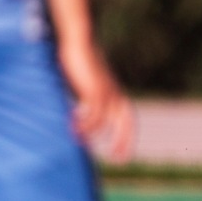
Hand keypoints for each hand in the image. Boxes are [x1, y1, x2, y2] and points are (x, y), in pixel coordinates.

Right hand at [59, 38, 135, 162]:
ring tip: (81, 142)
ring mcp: (105, 90)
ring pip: (107, 119)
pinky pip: (92, 112)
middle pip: (126, 122)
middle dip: (123, 141)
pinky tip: (73, 128)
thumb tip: (82, 113)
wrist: (78, 40)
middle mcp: (114, 93)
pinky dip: (85, 122)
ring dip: (94, 133)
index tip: (123, 156)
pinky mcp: (93, 87)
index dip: (127, 138)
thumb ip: (88, 98)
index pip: (128, 120)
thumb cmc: (79, 61)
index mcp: (115, 92)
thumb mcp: (86, 84)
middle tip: (119, 160)